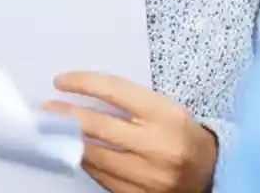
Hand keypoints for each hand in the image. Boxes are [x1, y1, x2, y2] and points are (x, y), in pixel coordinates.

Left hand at [43, 72, 216, 192]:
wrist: (211, 171)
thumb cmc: (180, 132)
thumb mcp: (163, 108)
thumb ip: (128, 102)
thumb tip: (80, 95)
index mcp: (165, 115)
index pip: (115, 91)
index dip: (83, 83)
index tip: (61, 81)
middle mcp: (158, 146)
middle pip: (98, 126)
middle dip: (66, 115)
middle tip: (47, 109)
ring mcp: (149, 176)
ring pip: (95, 156)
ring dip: (71, 141)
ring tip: (58, 130)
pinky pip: (102, 178)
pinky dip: (87, 163)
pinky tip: (80, 151)